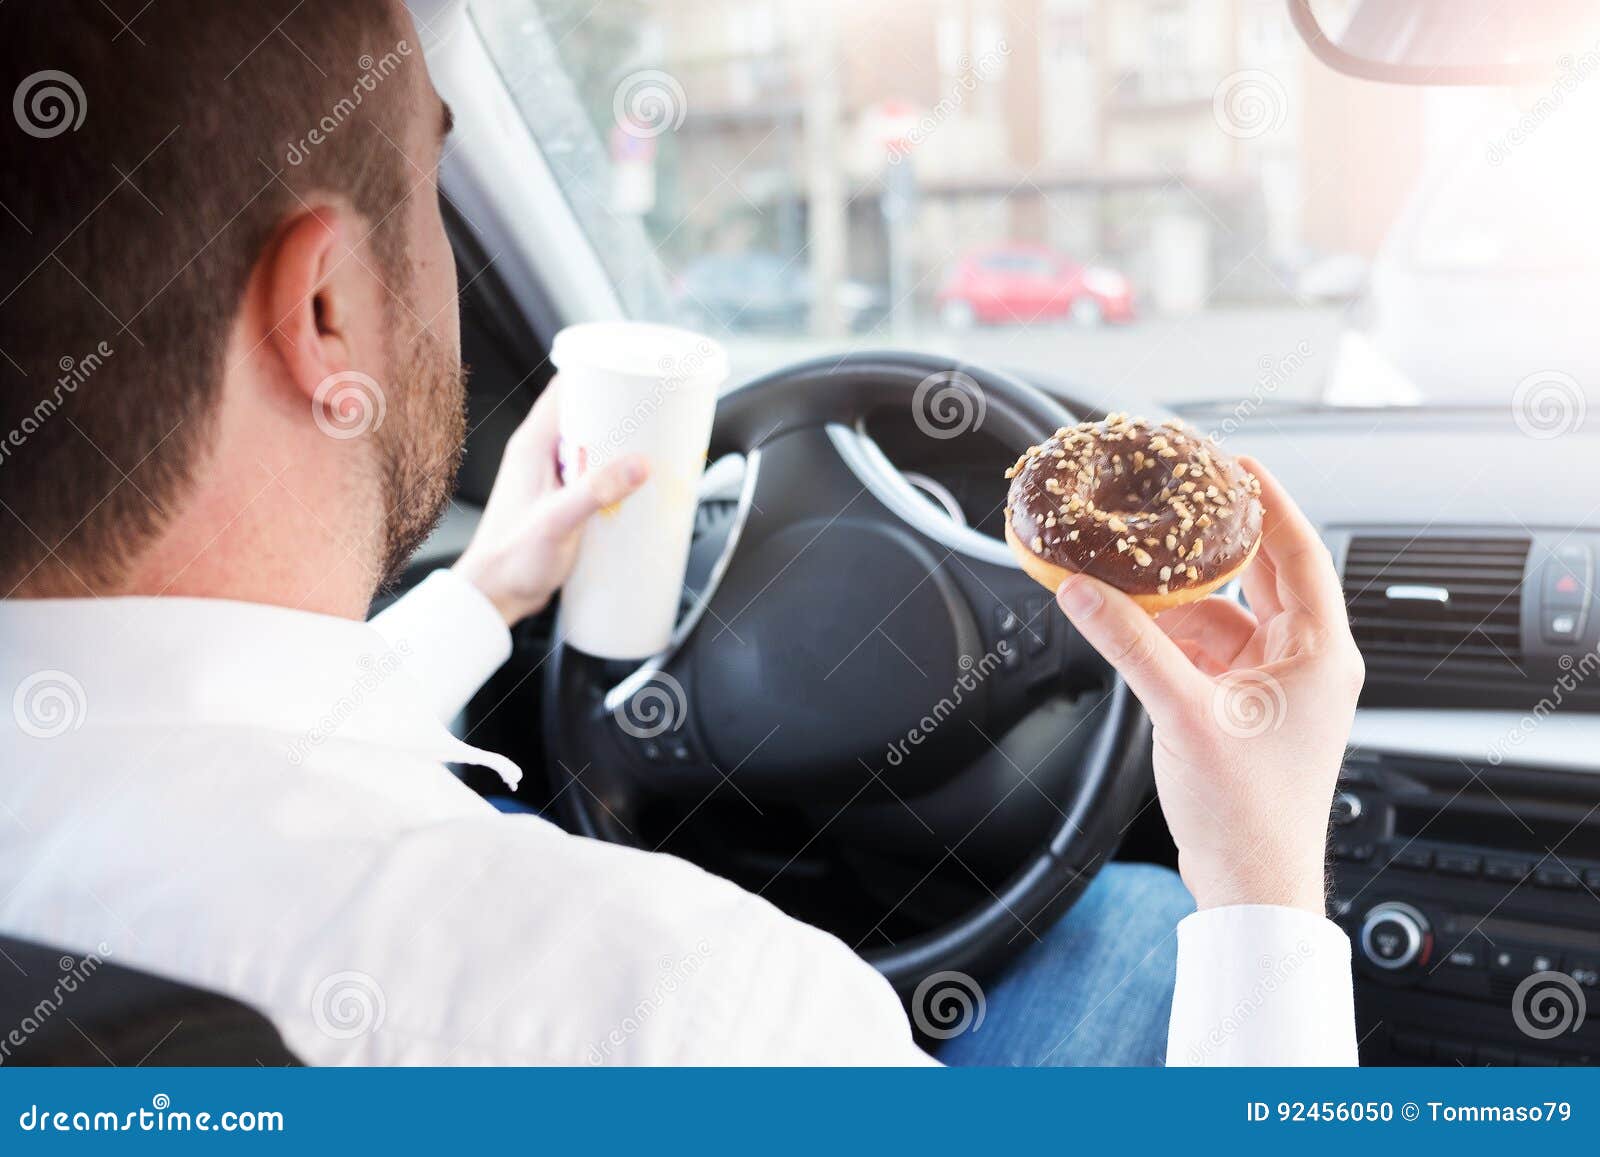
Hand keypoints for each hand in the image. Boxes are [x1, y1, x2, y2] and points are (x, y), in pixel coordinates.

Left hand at [453, 379, 648, 625]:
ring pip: (593, 447)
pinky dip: (616, 475)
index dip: (599, 374)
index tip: (634, 373)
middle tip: (657, 414)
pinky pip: (594, 476)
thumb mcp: (558, 520)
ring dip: (621, 446)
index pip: (566, 390)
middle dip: (621, 412)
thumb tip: (639, 464)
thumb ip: (596, 491)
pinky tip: (637, 488)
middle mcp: (540, 456)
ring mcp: (552, 479)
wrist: (494, 596)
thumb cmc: (509, 558)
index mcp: (532, 445)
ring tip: (656, 447)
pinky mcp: (563, 502)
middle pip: (587, 416)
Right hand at [1053, 457, 1362, 914]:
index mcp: (1320, 652)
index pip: (1299, 550)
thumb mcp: (1183, 712)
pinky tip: (1134, 627)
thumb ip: (1129, 644)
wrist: (1250, 883)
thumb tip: (1083, 590)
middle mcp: (1306, 661)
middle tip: (1180, 501)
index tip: (1233, 463)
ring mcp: (1276, 685)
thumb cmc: (1250, 814)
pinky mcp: (1245, 708)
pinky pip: (1208, 650)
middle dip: (1218, 542)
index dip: (1267, 500)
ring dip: (1183, 597)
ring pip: (1228, 615)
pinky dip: (1172, 636)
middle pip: (1263, 576)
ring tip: (1136, 573)